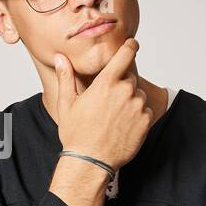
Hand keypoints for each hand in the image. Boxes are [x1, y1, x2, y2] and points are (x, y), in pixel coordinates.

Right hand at [54, 38, 155, 170]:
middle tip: (108, 104)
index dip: (131, 47)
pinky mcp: (146, 122)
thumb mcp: (67, 103)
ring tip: (114, 118)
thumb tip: (60, 58)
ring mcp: (137, 107)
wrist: (90, 161)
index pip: (125, 55)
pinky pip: (146, 112)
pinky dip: (138, 117)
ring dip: (131, 102)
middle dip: (122, 86)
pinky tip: (123, 127)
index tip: (133, 44)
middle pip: (130, 79)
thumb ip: (66, 77)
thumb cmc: (76, 133)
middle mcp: (124, 91)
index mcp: (106, 83)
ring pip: (139, 96)